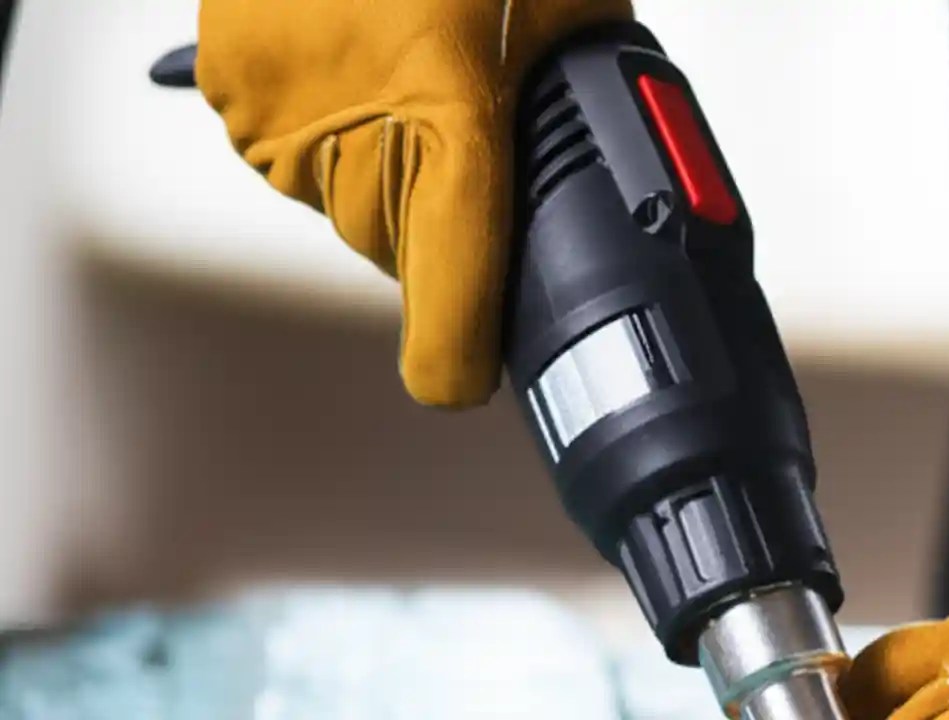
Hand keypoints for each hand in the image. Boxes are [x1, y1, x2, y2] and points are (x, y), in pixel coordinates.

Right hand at [196, 0, 631, 405]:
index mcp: (453, 111)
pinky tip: (362, 72)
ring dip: (387, 173)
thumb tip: (620, 143)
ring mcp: (277, 112)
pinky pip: (293, 152)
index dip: (459, 347)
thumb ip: (590, 81)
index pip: (451, 282)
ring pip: (346, 199)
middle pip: (403, 245)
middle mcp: (352, 132)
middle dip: (447, 223)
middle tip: (474, 146)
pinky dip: (330, 133)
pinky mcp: (229, 85)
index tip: (463, 380)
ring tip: (418, 81)